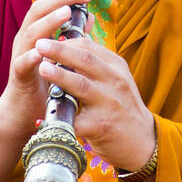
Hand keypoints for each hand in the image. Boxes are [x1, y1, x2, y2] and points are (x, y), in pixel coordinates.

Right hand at [0, 0, 96, 140]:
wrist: (22, 113)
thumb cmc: (44, 83)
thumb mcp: (61, 56)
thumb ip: (72, 36)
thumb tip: (88, 16)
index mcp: (37, 33)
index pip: (48, 5)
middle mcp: (26, 41)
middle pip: (38, 11)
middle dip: (59, 0)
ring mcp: (21, 57)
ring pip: (31, 34)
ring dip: (49, 23)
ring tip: (66, 13)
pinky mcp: (19, 77)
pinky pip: (23, 64)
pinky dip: (32, 57)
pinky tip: (43, 53)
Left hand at [32, 34, 156, 172]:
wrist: (142, 141)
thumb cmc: (122, 108)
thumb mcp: (116, 79)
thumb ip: (97, 63)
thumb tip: (72, 41)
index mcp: (116, 67)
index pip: (88, 47)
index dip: (65, 42)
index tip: (46, 40)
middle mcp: (115, 81)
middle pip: (85, 60)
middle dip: (60, 50)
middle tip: (39, 44)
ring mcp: (108, 103)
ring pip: (81, 85)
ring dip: (60, 76)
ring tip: (42, 68)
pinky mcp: (101, 126)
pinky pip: (76, 121)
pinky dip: (59, 119)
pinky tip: (42, 120)